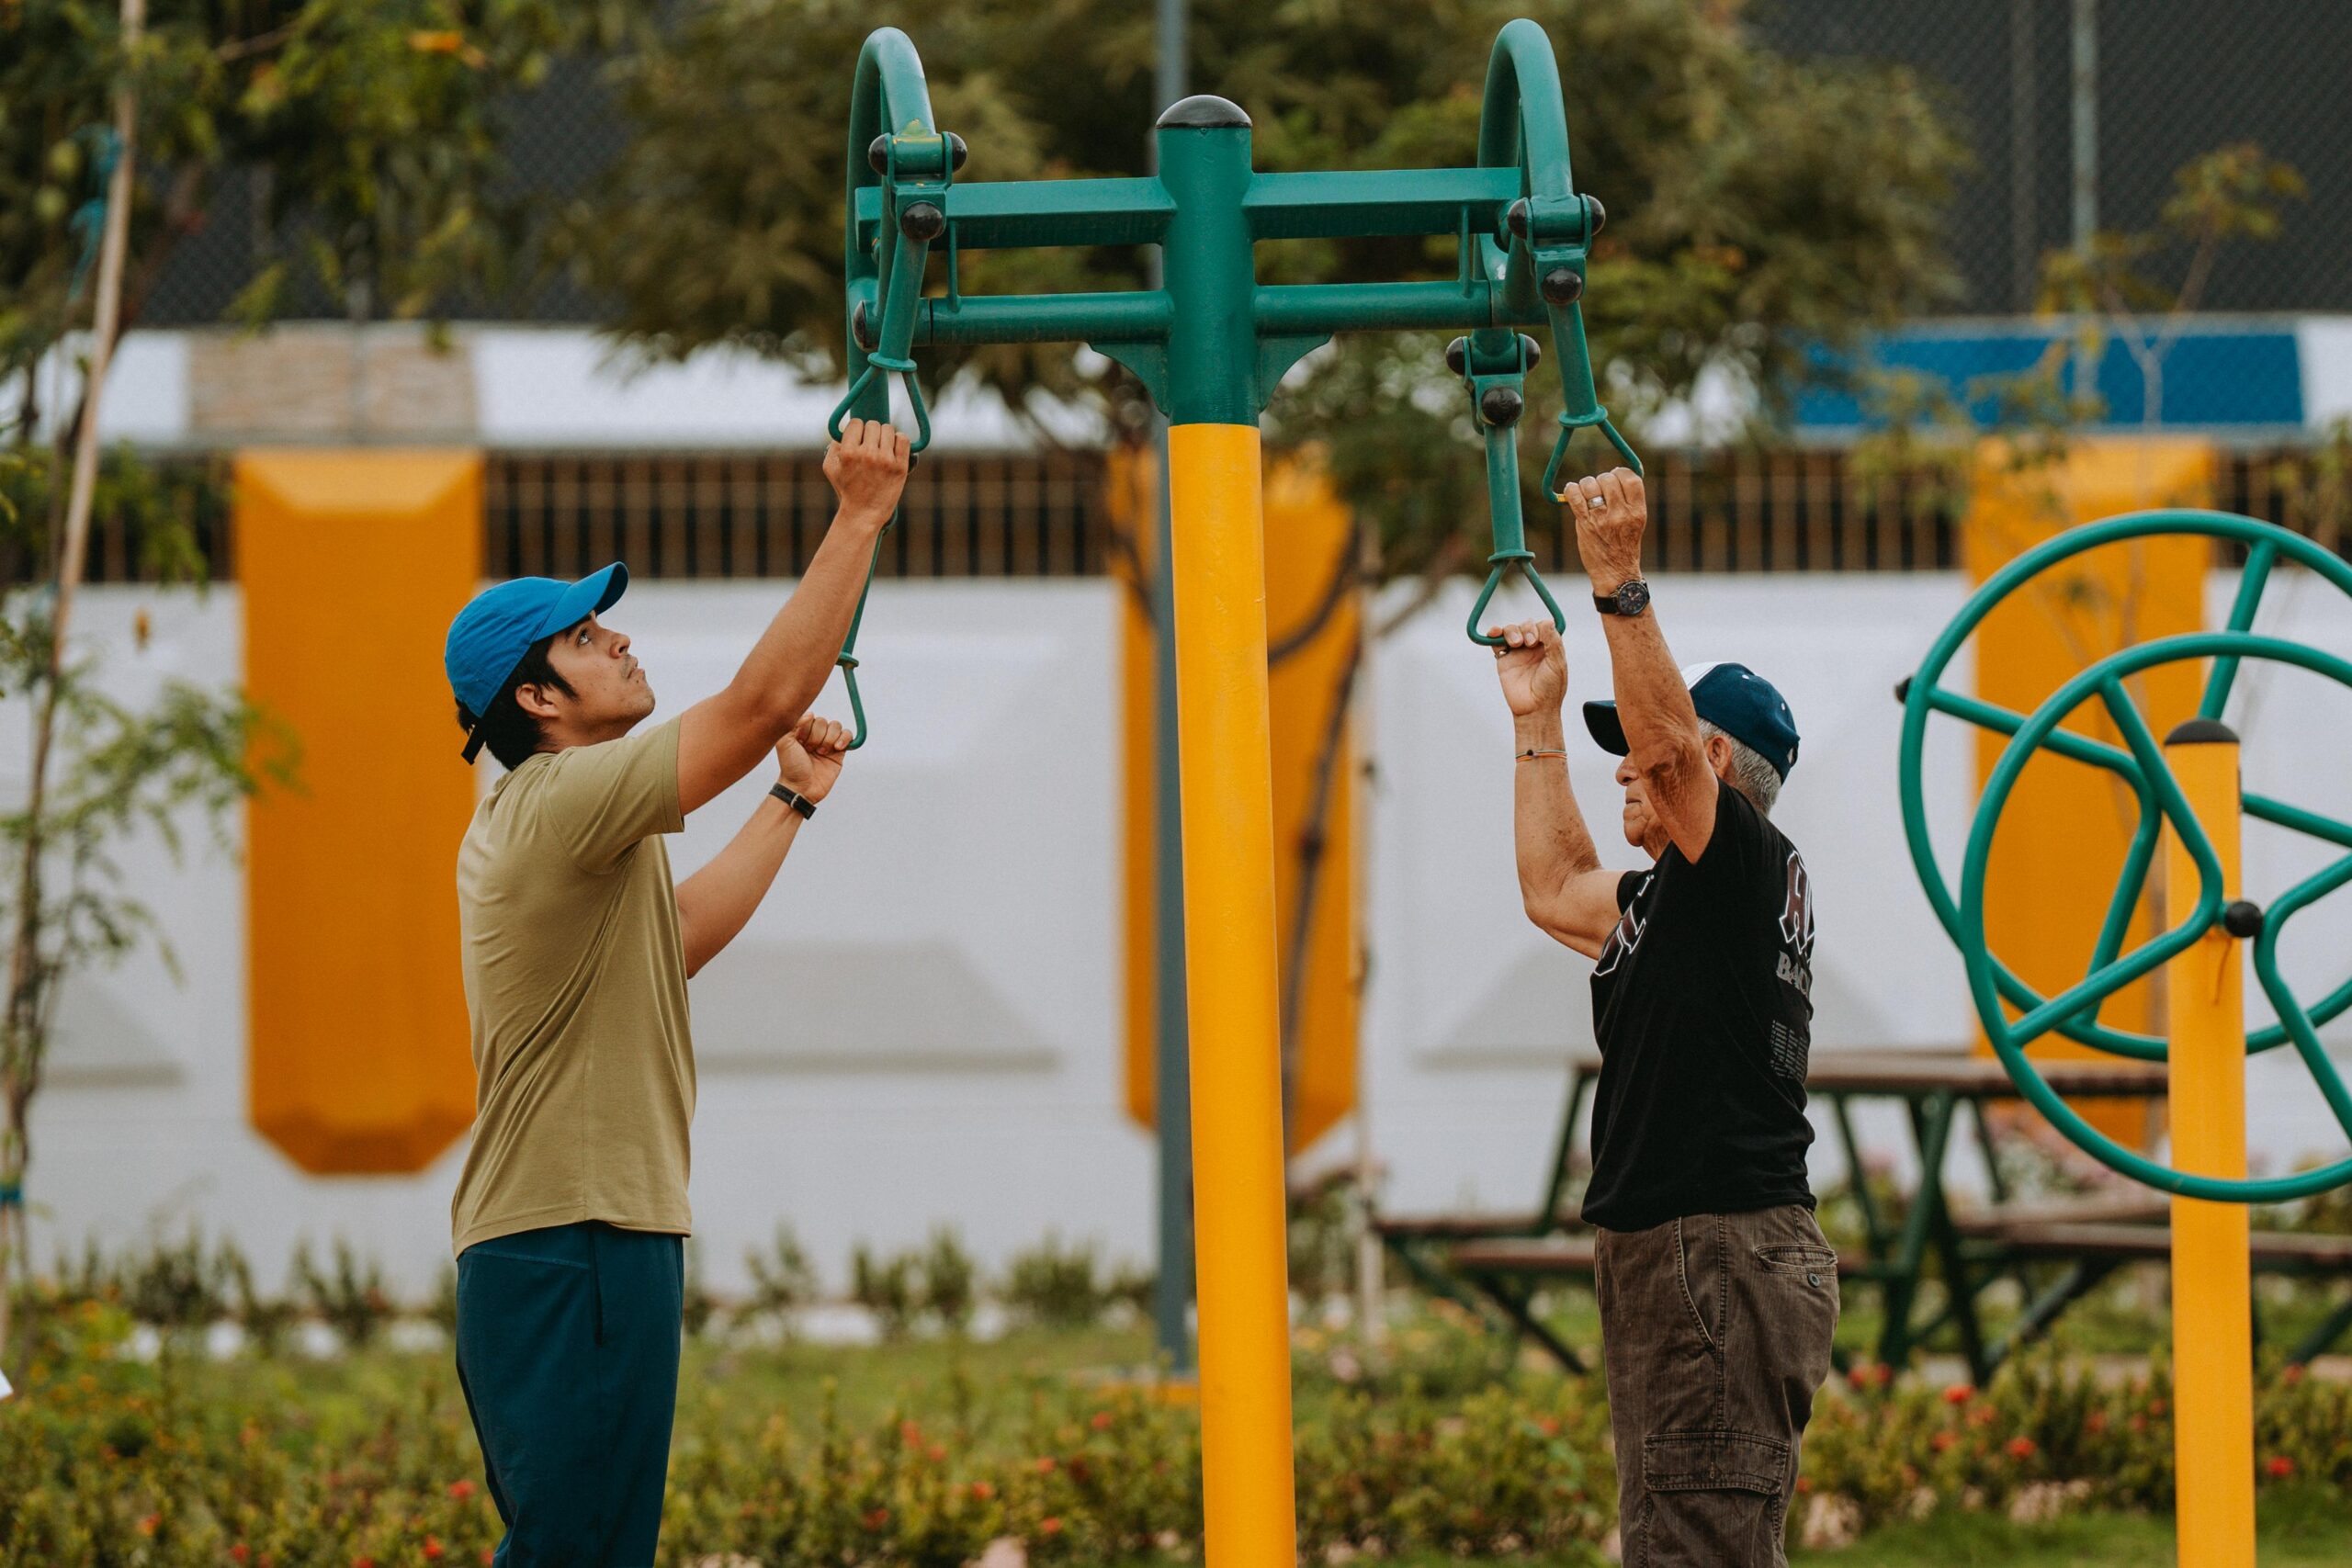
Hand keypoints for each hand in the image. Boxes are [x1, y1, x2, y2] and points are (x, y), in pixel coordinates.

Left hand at [776, 714, 850, 803]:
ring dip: (829, 739)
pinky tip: (837, 748)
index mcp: (801, 731)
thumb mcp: (784, 743)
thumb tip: (810, 714)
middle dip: (818, 736)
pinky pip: (848, 736)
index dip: (808, 728)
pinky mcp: (839, 752)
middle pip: (825, 722)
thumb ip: (794, 724)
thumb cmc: (790, 767)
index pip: (812, 717)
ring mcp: (827, 743)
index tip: (801, 741)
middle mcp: (815, 735)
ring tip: (821, 753)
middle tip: (810, 750)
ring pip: (836, 727)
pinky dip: (845, 739)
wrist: (801, 788)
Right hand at [822, 417, 910, 524]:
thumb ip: (833, 446)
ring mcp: (885, 460)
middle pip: (873, 425)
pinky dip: (900, 440)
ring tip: (883, 448)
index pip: (856, 423)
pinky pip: (903, 439)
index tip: (859, 439)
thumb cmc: (847, 490)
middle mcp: (867, 454)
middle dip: (872, 433)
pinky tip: (894, 448)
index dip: (857, 430)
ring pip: (889, 429)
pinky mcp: (900, 467)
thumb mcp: (831, 468)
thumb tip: (844, 431)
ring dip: (886, 436)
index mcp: (848, 452)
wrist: (864, 513)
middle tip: (872, 446)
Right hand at [1490, 618, 1566, 716]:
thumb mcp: (1557, 663)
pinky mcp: (1503, 659)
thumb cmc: (1549, 689)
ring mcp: (1517, 652)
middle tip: (1529, 643)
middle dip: (1526, 629)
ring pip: (1511, 630)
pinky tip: (1494, 633)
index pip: (1542, 626)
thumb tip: (1547, 621)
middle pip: (1526, 625)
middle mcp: (1533, 647)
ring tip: (1514, 643)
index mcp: (1548, 646)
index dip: (1539, 627)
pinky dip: (1494, 634)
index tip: (1538, 639)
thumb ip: (1553, 641)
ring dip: (1511, 631)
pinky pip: (1496, 641)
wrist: (1534, 708)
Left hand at [1565, 467, 1646, 593]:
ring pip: (1590, 485)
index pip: (1631, 478)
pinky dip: (1571, 490)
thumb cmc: (1624, 544)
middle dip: (1601, 480)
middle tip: (1598, 490)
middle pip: (1608, 479)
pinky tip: (1572, 491)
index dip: (1620, 473)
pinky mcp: (1585, 524)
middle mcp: (1621, 514)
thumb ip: (1626, 499)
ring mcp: (1602, 519)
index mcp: (1637, 511)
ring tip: (1586, 493)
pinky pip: (1575, 497)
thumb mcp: (1635, 521)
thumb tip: (1612, 474)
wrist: (1615, 572)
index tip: (1614, 477)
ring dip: (1585, 484)